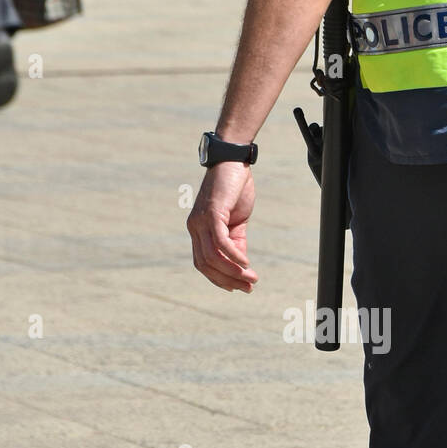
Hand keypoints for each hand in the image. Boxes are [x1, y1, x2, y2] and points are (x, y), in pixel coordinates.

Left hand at [187, 161, 257, 292]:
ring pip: (212, 257)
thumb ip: (236, 240)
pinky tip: (246, 263)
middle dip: (227, 280)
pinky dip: (233, 256)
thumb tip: (241, 264)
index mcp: (198, 230)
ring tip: (251, 278)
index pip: (203, 263)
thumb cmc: (234, 188)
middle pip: (205, 265)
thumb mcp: (236, 220)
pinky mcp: (212, 213)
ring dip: (233, 271)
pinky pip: (220, 242)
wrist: (233, 160)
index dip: (219, 278)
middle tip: (248, 288)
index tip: (238, 287)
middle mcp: (194, 227)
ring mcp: (201, 221)